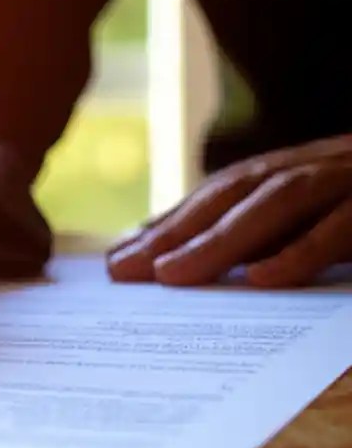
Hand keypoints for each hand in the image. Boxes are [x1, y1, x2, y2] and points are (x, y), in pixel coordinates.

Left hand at [107, 133, 351, 286]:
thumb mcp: (328, 210)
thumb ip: (271, 227)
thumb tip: (188, 252)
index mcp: (302, 169)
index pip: (224, 194)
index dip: (170, 222)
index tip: (118, 257)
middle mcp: (320, 168)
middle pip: (237, 193)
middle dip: (175, 230)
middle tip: (122, 268)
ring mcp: (351, 182)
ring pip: (278, 201)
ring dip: (220, 238)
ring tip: (169, 275)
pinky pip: (342, 227)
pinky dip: (301, 252)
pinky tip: (260, 279)